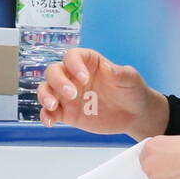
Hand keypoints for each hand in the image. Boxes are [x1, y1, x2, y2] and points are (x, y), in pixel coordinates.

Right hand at [37, 47, 166, 138]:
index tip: (84, 78)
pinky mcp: (66, 113)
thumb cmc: (132, 90)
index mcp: (88, 63)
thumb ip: (119, 73)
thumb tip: (106, 67)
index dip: (74, 64)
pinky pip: (50, 112)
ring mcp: (67, 95)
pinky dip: (46, 115)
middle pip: (54, 72)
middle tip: (72, 94)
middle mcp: (73, 76)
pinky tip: (50, 122)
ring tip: (53, 106)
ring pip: (46, 90)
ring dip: (45, 96)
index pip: (72, 56)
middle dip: (58, 81)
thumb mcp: (130, 79)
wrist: (134, 114)